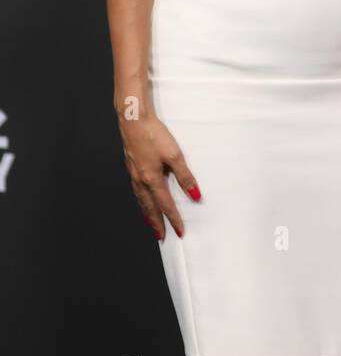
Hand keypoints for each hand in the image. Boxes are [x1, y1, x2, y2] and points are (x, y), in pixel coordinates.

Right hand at [117, 108, 200, 241]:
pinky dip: (141, 200)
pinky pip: (136, 190)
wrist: (132, 119)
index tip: (180, 232)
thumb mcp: (174, 155)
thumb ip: (185, 176)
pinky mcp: (131, 165)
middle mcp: (140, 180)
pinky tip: (143, 198)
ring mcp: (133, 173)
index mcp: (151, 179)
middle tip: (161, 237)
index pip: (165, 205)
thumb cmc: (153, 134)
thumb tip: (195, 195)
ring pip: (141, 200)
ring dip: (147, 213)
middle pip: (149, 207)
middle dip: (156, 223)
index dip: (174, 219)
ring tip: (151, 223)